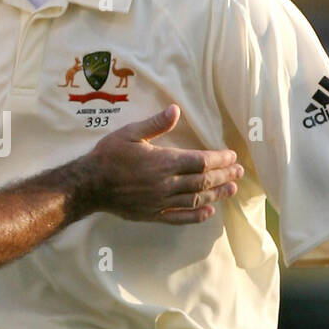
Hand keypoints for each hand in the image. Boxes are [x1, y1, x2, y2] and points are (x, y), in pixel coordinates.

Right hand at [85, 104, 241, 224]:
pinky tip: (209, 212)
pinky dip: (196, 216)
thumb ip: (155, 124)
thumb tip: (176, 110)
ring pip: (196, 199)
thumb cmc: (108, 156)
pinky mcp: (153, 215)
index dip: (219, 159)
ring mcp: (160, 202)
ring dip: (216, 194)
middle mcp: (166, 184)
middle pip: (203, 181)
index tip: (232, 156)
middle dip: (223, 176)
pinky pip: (180, 218)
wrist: (89, 185)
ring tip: (232, 190)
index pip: (200, 161)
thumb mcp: (129, 133)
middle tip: (239, 172)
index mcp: (163, 162)